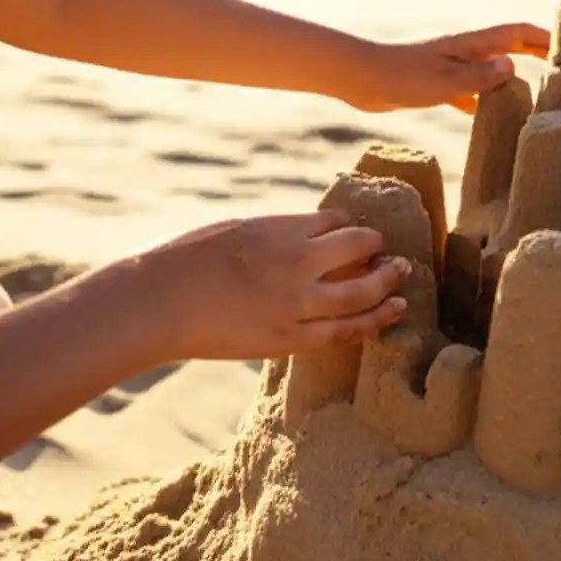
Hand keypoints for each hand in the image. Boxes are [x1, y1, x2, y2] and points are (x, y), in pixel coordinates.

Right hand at [135, 210, 409, 362]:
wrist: (156, 303)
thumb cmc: (186, 261)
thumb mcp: (237, 229)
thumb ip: (276, 234)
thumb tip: (307, 235)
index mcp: (280, 229)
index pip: (336, 221)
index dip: (351, 226)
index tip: (358, 232)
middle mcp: (296, 262)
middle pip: (359, 249)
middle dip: (378, 249)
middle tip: (390, 253)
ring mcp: (295, 303)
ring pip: (361, 293)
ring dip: (389, 283)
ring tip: (403, 276)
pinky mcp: (288, 338)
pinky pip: (343, 332)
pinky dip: (372, 322)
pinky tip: (391, 313)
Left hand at [346, 23, 549, 113]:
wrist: (360, 79)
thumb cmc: (402, 77)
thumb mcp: (446, 81)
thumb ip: (480, 77)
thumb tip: (515, 66)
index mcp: (470, 45)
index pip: (516, 33)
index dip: (542, 37)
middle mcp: (464, 52)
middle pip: (507, 46)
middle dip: (534, 52)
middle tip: (559, 64)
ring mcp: (450, 67)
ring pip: (489, 69)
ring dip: (510, 76)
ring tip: (532, 92)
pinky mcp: (435, 84)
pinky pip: (467, 90)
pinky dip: (482, 98)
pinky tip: (487, 115)